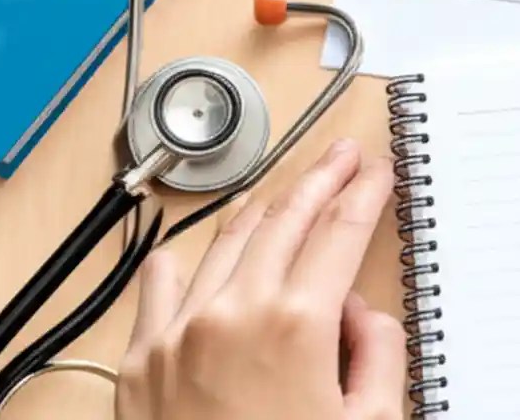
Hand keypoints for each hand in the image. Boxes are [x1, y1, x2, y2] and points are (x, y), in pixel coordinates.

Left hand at [115, 139, 405, 419]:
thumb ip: (379, 354)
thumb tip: (361, 315)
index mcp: (296, 325)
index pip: (341, 230)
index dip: (365, 192)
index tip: (375, 172)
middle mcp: (232, 314)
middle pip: (285, 219)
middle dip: (320, 179)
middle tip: (341, 157)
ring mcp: (179, 333)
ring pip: (225, 240)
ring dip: (263, 208)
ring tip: (284, 192)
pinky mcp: (140, 361)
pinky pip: (159, 284)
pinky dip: (184, 257)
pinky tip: (200, 251)